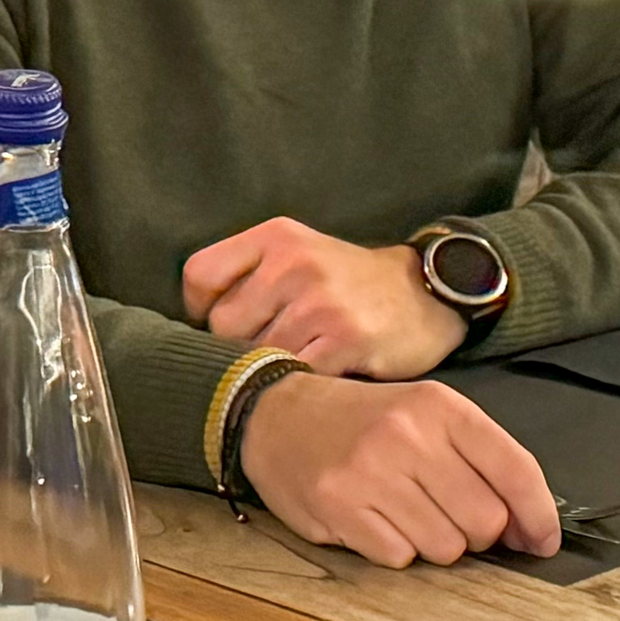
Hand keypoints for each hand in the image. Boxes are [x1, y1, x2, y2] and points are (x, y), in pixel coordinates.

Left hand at [181, 218, 467, 378]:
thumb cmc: (348, 280)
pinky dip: (300, 382)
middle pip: (223, 324)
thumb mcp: (296, 252)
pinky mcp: (345, 340)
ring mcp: (320, 303)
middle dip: (238, 344)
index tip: (225, 322)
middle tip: (268, 347)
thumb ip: (247, 273)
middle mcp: (293, 264)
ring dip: (271, 367)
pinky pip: (296, 374)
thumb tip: (193, 322)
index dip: (200, 308)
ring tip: (297, 359)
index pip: (199, 274)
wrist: (426, 292)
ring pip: (257, 355)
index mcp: (274, 237)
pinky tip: (318, 373)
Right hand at [236, 374, 558, 567]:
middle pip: (485, 521)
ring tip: (403, 511)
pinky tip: (373, 518)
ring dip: (433, 542)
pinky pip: (399, 557)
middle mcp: (408, 434)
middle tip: (446, 515)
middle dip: (476, 532)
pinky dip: (393, 548)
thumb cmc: (363, 421)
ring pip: (445, 547)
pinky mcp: (340, 506)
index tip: (541, 541)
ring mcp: (372, 471)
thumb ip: (480, 462)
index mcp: (440, 406)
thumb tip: (530, 530)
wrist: (276, 414)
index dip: (539, 517)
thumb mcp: (425, 414)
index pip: (516, 470)